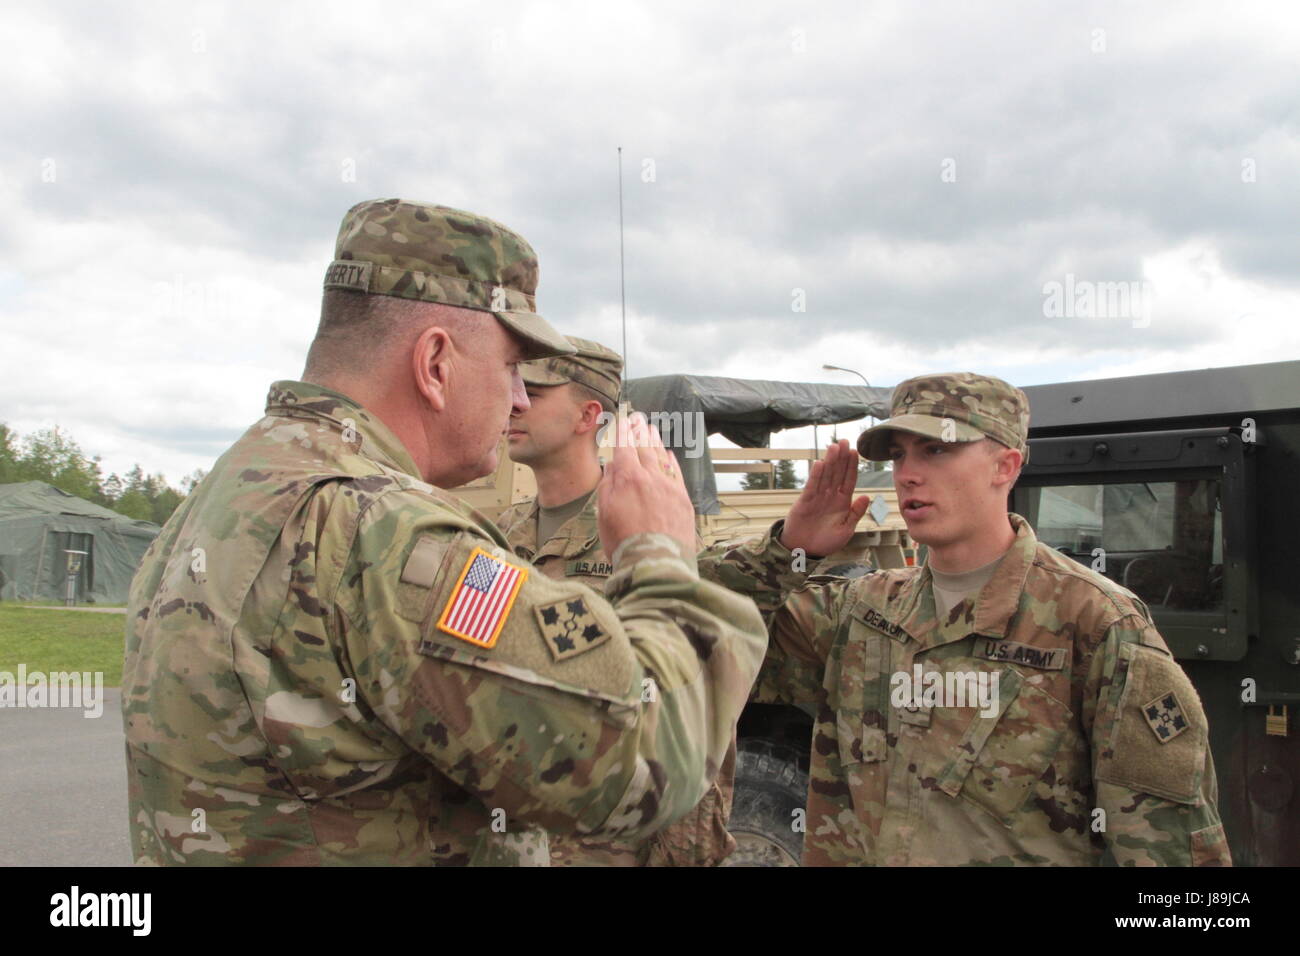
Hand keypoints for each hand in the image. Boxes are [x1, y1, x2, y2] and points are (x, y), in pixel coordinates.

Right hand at [598, 411, 697, 558]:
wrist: (655, 562)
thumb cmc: (624, 542)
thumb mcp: (604, 514)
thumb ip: (608, 487)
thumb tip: (612, 467)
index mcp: (628, 479)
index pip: (624, 448)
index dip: (623, 432)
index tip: (622, 420)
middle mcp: (651, 477)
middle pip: (645, 448)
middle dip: (640, 431)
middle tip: (638, 418)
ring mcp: (669, 487)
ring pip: (662, 457)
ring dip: (656, 441)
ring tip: (652, 429)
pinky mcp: (683, 499)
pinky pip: (677, 473)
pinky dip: (672, 461)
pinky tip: (670, 454)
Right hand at [779, 439, 870, 556]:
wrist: (805, 551)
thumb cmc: (826, 541)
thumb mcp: (846, 530)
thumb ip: (855, 513)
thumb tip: (866, 496)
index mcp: (842, 502)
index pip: (849, 480)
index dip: (852, 466)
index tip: (855, 451)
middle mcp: (830, 496)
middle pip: (837, 473)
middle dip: (841, 457)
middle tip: (844, 441)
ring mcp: (817, 497)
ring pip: (825, 476)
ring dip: (830, 461)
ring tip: (834, 447)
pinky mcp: (805, 502)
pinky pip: (812, 486)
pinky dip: (816, 475)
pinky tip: (820, 464)